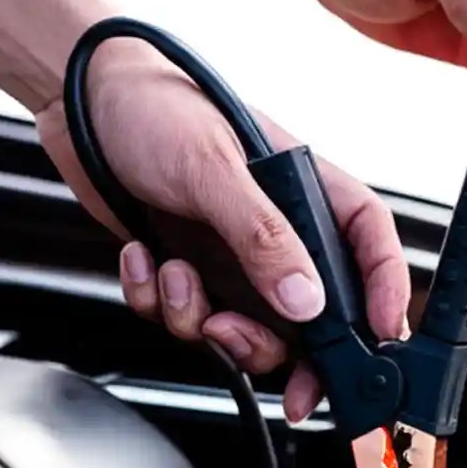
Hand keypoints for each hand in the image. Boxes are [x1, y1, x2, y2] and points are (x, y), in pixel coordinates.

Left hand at [35, 42, 410, 421]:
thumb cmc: (156, 109)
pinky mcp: (189, 273)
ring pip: (244, 332)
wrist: (80, 105)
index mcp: (307, 192)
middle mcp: (277, 233)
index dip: (386, 294)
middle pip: (311, 319)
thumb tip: (306, 304)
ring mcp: (232, 259)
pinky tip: (144, 259)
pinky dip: (157, 301)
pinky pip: (186, 321)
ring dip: (202, 321)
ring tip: (175, 276)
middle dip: (280, 349)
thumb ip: (263, 238)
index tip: (381, 340)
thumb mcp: (213, 170)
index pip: (369, 248)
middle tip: (257, 362)